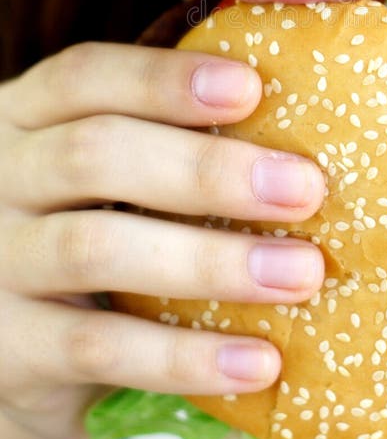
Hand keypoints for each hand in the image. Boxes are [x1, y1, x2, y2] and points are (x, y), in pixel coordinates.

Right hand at [0, 42, 324, 438]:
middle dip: (207, 169)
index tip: (251, 87)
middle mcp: (2, 179)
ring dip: (210, 261)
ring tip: (300, 273)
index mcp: (29, 118)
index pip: (85, 77)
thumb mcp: (106, 177)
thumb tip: (296, 143)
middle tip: (304, 189)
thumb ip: (169, 144)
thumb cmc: (89, 229)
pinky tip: (258, 361)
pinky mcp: (6, 347)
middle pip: (94, 154)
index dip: (164, 79)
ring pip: (95, 248)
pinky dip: (184, 356)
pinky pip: (98, 348)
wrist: (15, 344)